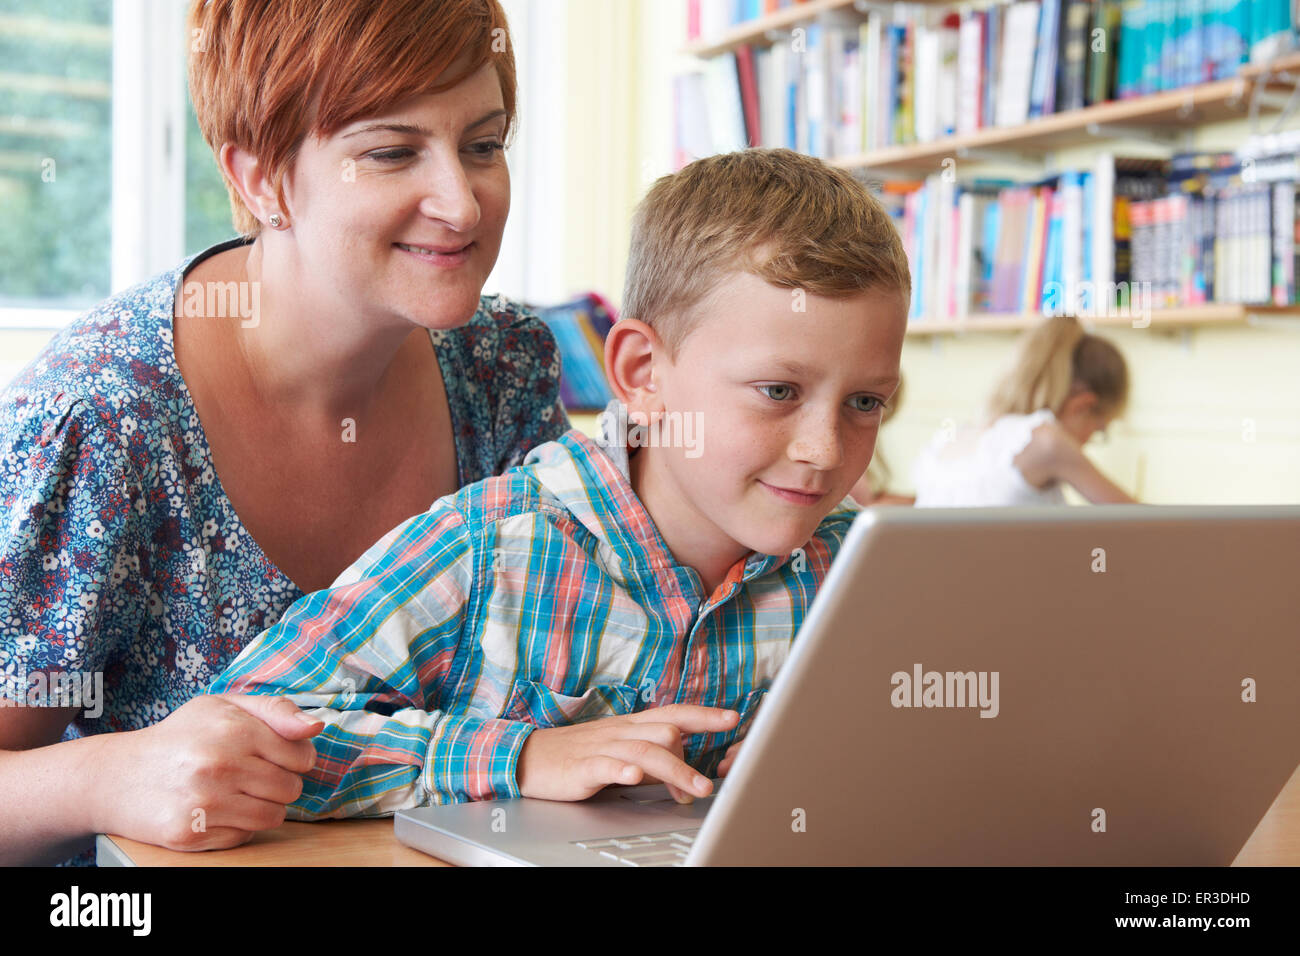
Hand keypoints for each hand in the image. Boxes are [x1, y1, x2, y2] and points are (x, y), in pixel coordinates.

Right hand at [90, 694, 323, 851]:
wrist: (116, 776)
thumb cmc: (181, 737)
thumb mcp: (225, 706)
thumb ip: (277, 710)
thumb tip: (317, 727)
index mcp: (234, 729)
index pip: (303, 756)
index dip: (294, 758)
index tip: (272, 756)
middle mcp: (220, 765)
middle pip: (291, 789)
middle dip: (278, 783)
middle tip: (249, 774)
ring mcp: (204, 803)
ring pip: (273, 817)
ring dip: (261, 807)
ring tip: (234, 792)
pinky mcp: (189, 834)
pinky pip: (243, 837)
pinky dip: (236, 827)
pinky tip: (213, 810)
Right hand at [516, 704, 738, 803]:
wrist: (531, 758)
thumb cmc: (578, 755)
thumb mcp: (621, 755)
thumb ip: (652, 762)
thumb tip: (683, 777)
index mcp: (632, 726)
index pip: (675, 714)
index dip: (704, 715)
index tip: (733, 719)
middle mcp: (621, 731)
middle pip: (666, 732)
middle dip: (691, 760)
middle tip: (705, 787)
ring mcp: (603, 747)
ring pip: (645, 749)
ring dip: (673, 769)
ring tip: (692, 790)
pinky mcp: (583, 765)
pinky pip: (605, 763)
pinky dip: (622, 769)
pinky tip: (633, 777)